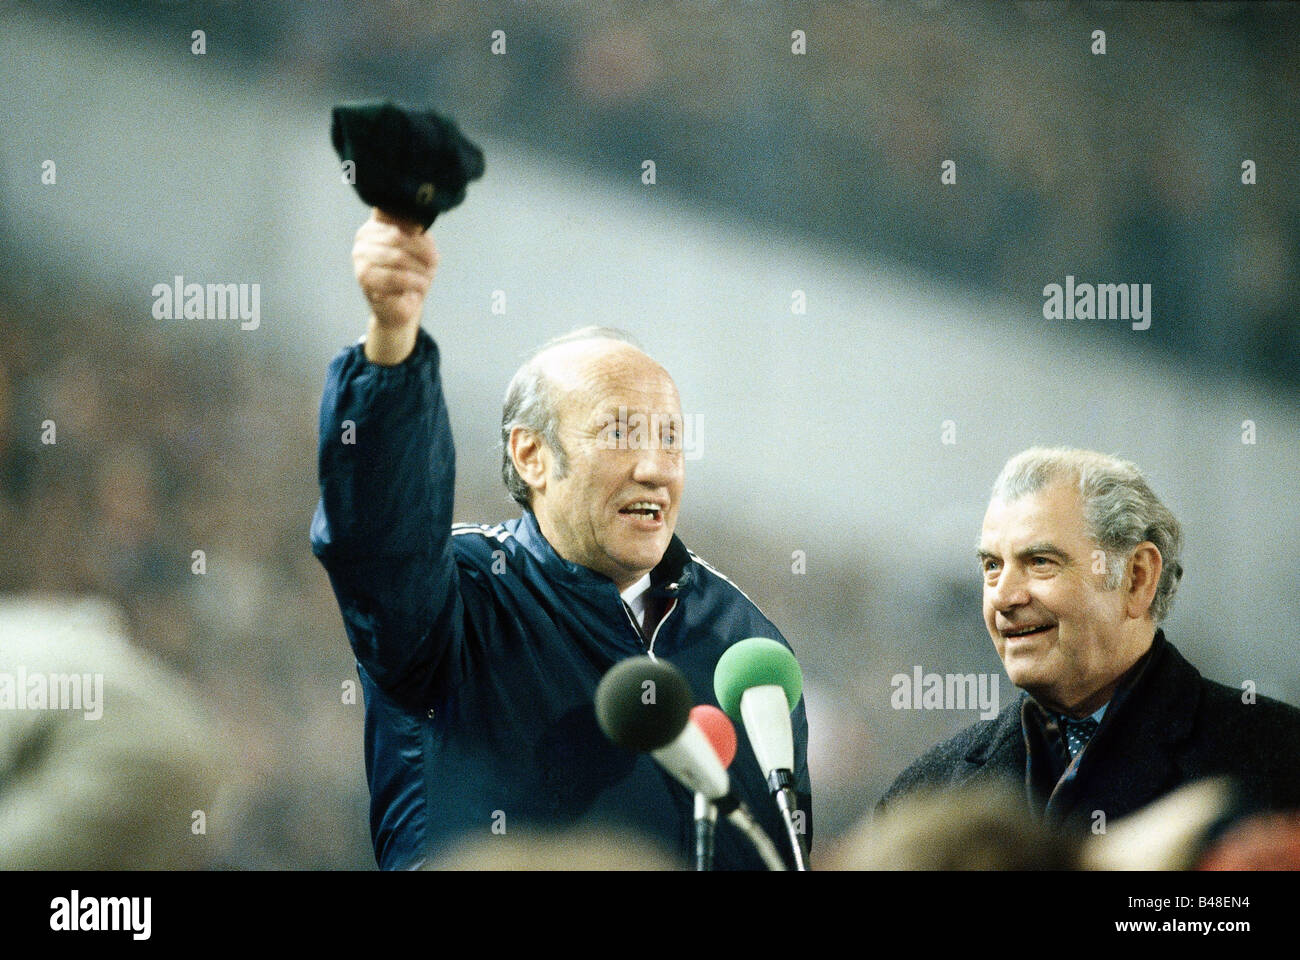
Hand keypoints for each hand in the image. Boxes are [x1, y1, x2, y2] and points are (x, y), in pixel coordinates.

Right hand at [351, 209, 437, 362]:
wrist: (402, 307)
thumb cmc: (411, 274)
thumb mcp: (419, 248)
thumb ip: (416, 230)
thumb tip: (418, 221)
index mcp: (373, 228)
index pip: (398, 221)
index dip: (420, 237)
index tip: (434, 253)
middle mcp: (362, 241)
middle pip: (398, 237)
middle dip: (421, 252)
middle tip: (433, 265)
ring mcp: (360, 260)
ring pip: (398, 257)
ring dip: (419, 269)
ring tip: (427, 278)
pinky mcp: (365, 281)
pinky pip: (395, 278)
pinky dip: (414, 282)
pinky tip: (420, 287)